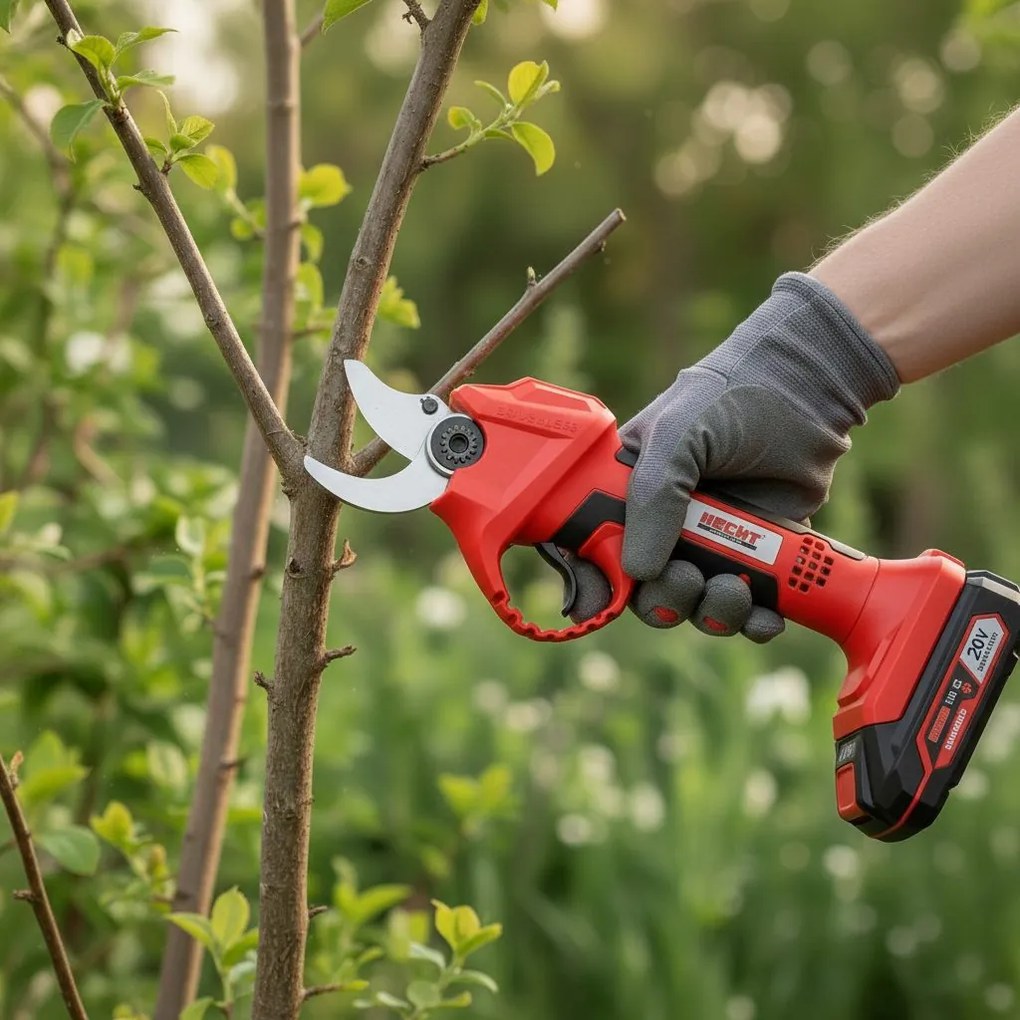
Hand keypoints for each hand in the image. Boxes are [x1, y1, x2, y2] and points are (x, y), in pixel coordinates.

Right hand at [570, 272, 899, 640]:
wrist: (809, 391)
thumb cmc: (732, 397)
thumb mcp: (677, 435)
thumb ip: (652, 500)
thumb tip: (639, 573)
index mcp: (628, 493)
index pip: (592, 547)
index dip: (593, 580)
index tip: (599, 602)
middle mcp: (665, 524)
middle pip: (647, 591)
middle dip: (665, 599)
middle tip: (687, 577)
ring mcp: (712, 542)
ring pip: (697, 605)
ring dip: (712, 613)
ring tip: (734, 590)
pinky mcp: (759, 556)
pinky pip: (748, 608)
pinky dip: (755, 621)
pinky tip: (767, 614)